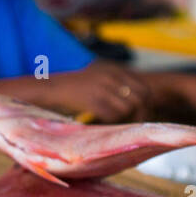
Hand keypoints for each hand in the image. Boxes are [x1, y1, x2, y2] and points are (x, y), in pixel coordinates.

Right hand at [34, 64, 152, 122]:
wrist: (48, 89)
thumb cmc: (74, 90)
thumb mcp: (99, 78)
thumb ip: (117, 85)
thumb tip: (139, 103)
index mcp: (114, 70)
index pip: (144, 88)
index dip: (147, 106)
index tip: (142, 117)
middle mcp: (110, 76)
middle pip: (140, 99)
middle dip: (141, 115)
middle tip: (135, 126)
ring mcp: (100, 87)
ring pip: (127, 108)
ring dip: (124, 120)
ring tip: (114, 124)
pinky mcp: (90, 99)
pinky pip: (112, 115)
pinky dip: (110, 123)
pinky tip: (103, 123)